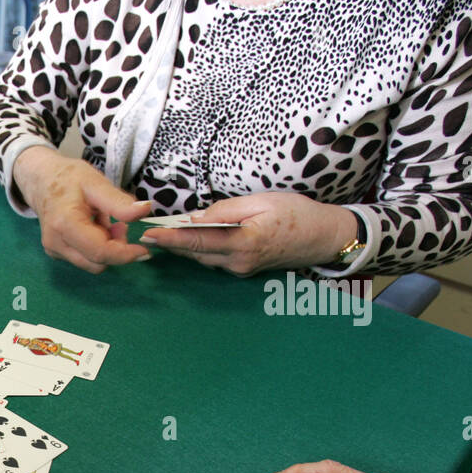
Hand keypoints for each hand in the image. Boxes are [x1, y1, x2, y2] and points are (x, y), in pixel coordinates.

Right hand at [12, 146, 152, 273]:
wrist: (41, 180)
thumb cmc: (68, 178)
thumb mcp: (96, 183)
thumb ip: (119, 202)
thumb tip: (145, 211)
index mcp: (65, 224)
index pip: (100, 252)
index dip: (125, 254)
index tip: (144, 251)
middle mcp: (56, 243)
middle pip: (97, 263)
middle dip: (116, 249)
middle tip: (119, 224)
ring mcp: (54, 250)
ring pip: (93, 264)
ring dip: (106, 248)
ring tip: (104, 222)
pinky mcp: (57, 253)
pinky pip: (85, 259)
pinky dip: (96, 247)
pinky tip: (93, 227)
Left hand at [139, 193, 356, 275]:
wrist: (325, 238)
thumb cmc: (298, 214)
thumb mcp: (262, 201)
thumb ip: (226, 210)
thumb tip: (196, 217)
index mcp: (243, 243)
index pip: (197, 241)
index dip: (170, 239)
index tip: (148, 235)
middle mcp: (239, 262)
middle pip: (195, 253)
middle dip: (170, 244)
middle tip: (146, 234)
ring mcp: (241, 269)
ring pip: (204, 258)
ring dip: (184, 247)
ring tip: (162, 235)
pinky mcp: (244, 270)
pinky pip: (216, 260)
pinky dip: (202, 249)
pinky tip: (191, 239)